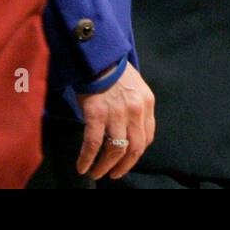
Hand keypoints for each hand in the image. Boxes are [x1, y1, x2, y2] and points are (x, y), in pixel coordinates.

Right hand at [76, 62, 155, 179]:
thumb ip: (136, 108)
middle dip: (123, 167)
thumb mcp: (135, 87)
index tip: (126, 160)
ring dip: (104, 167)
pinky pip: (94, 144)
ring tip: (96, 173)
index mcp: (146, 104)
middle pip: (134, 149)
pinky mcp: (96, 113)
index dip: (136, 153)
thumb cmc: (113, 71)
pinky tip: (82, 167)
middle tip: (113, 175)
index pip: (147, 138)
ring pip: (115, 151)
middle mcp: (135, 111)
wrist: (97, 55)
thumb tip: (129, 131)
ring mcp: (116, 113)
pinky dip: (87, 159)